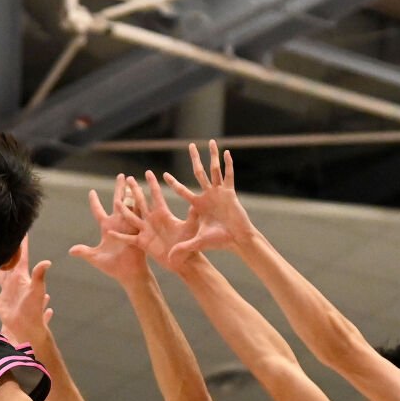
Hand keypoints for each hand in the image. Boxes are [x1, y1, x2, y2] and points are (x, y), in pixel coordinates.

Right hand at [0, 239, 53, 345]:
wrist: (27, 328)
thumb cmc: (34, 310)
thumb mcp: (37, 291)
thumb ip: (39, 276)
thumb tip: (47, 261)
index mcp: (21, 276)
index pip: (21, 255)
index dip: (21, 242)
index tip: (20, 228)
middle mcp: (14, 280)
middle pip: (8, 262)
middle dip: (6, 250)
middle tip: (0, 237)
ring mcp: (7, 290)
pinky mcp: (1, 300)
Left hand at [70, 175, 149, 285]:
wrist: (129, 273)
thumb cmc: (113, 267)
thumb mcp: (95, 258)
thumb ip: (84, 252)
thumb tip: (70, 250)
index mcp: (107, 227)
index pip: (98, 211)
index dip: (95, 201)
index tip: (91, 191)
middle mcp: (118, 223)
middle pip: (117, 201)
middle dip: (119, 188)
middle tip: (122, 175)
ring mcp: (129, 225)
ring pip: (129, 204)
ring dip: (130, 191)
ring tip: (132, 178)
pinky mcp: (138, 229)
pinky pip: (139, 213)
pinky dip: (141, 203)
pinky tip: (143, 191)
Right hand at [120, 170, 196, 273]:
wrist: (183, 261)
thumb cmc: (189, 244)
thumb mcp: (190, 228)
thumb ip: (192, 217)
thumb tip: (195, 206)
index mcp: (163, 214)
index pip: (156, 196)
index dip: (152, 184)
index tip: (148, 172)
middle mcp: (153, 220)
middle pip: (141, 202)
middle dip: (135, 190)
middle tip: (128, 178)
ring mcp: (146, 231)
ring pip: (132, 217)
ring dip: (124, 209)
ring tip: (116, 201)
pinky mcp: (142, 243)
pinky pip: (128, 239)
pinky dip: (120, 236)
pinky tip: (110, 232)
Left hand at [162, 141, 256, 263]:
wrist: (237, 240)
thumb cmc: (218, 241)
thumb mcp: (197, 242)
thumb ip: (183, 247)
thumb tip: (169, 258)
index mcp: (198, 204)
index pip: (182, 191)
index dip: (173, 183)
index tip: (163, 174)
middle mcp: (208, 195)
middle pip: (199, 173)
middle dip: (194, 159)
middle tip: (190, 145)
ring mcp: (219, 192)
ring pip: (214, 170)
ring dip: (213, 156)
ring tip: (210, 142)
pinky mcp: (231, 193)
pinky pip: (229, 176)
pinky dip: (228, 164)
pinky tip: (226, 152)